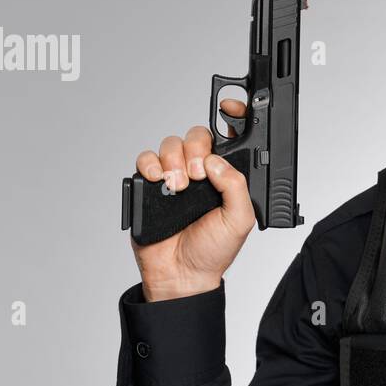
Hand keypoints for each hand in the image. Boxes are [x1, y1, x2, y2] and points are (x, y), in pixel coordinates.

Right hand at [130, 99, 255, 300]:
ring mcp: (174, 178)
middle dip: (196, 149)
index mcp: (225, 177)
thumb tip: (216, 160)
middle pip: (196, 137)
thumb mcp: (240, 219)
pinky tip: (158, 179)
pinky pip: (145, 159)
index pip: (228, 139)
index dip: (230, 120)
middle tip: (198, 174)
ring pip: (170, 145)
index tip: (229, 110)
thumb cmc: (213, 251)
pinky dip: (150, 164)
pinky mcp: (149, 186)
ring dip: (174, 160)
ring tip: (178, 186)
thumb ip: (236, 186)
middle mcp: (200, 173)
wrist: (182, 275)